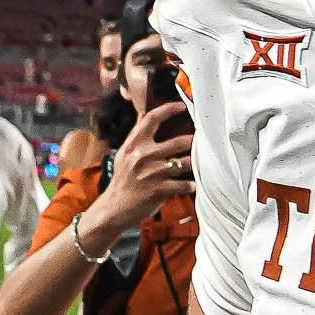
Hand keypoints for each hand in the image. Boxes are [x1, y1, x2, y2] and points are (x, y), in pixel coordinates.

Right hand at [86, 99, 195, 237]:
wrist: (113, 208)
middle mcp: (142, 156)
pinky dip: (188, 186)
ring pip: (183, 163)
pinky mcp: (157, 190)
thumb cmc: (122, 180)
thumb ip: (136, 135)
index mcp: (134, 144)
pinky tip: (191, 186)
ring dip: (193, 164)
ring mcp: (150, 173)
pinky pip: (181, 185)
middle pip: (177, 142)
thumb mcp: (124, 154)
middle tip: (201, 141)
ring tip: (197, 165)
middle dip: (192, 141)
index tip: (182, 106)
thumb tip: (143, 113)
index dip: (169, 109)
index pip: (152, 118)